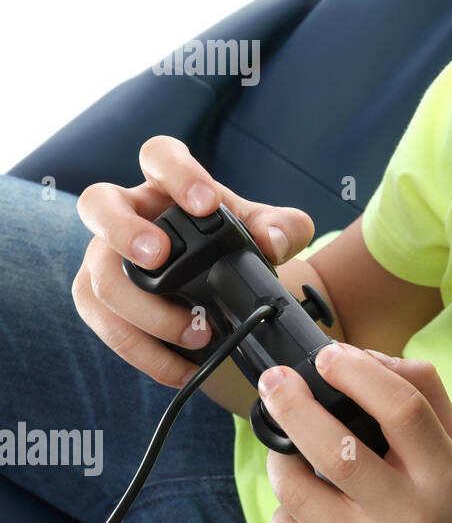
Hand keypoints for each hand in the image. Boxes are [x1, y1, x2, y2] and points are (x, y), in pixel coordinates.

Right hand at [71, 134, 315, 386]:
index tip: (206, 204)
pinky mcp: (100, 300)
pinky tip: (182, 367)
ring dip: (143, 310)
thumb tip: (273, 239)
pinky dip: (144, 352)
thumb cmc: (240, 242)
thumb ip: (284, 228)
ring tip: (197, 333)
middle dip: (124, 231)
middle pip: (97, 204)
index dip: (177, 173)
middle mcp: (129, 214)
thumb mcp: (272, 231)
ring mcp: (105, 256)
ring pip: (97, 278)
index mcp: (169, 183)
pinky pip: (105, 326)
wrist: (228, 285)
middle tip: (160, 258)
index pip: (159, 155)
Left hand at [258, 342, 451, 522]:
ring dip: (279, 457)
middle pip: (336, 449)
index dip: (358, 373)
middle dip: (294, 404)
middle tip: (274, 381)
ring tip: (283, 443)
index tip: (330, 355)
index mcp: (445, 476)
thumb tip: (369, 357)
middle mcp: (408, 516)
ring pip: (298, 490)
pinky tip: (303, 500)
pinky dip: (286, 506)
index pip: (401, 410)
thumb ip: (427, 396)